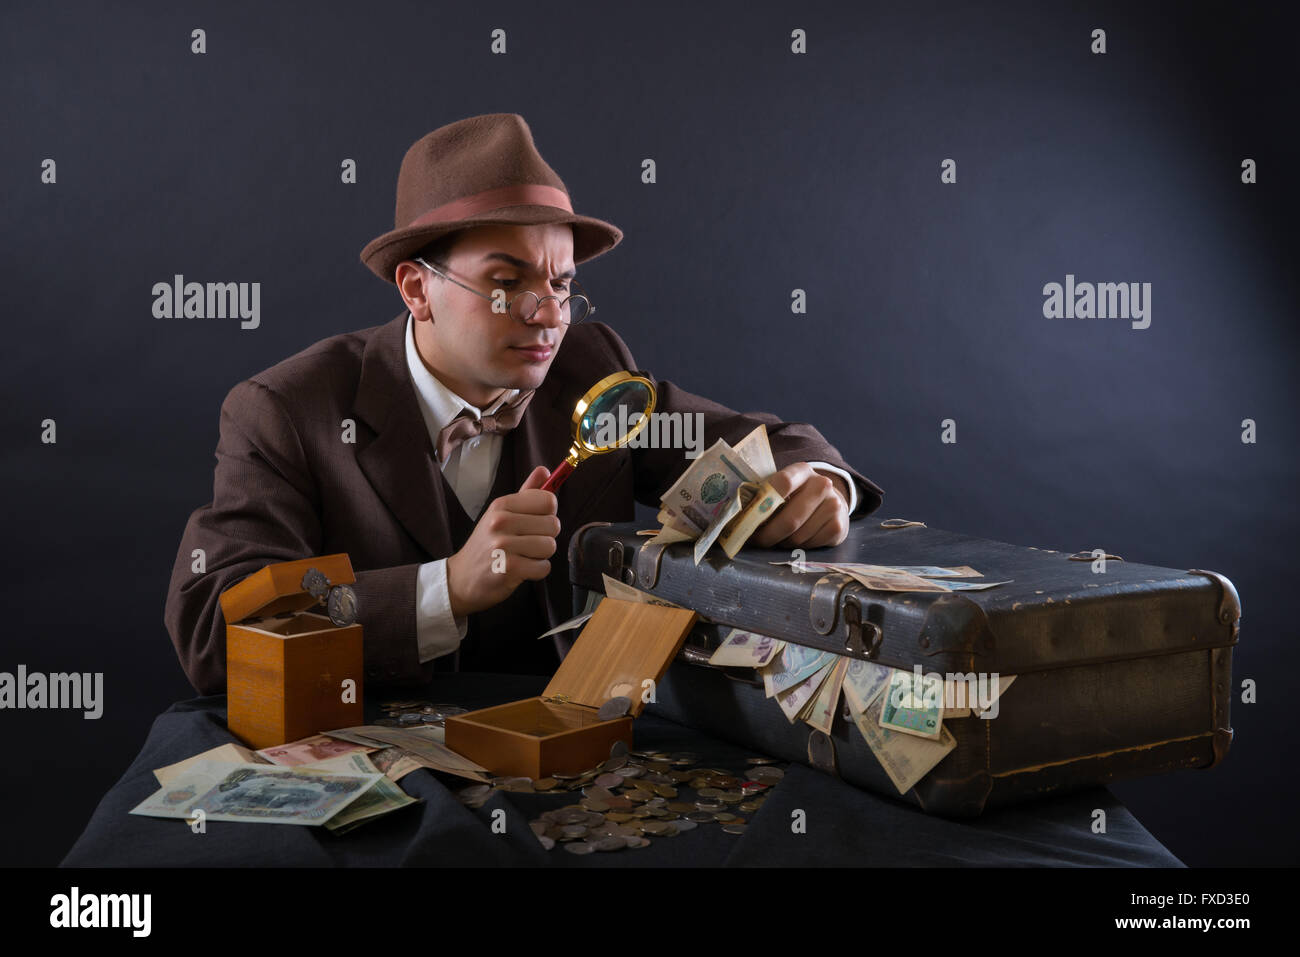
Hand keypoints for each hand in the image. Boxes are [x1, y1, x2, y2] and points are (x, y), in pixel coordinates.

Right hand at [446, 465, 559, 617]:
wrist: (461, 578)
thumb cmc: (487, 543)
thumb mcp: (501, 513)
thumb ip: (526, 493)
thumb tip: (545, 469)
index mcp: (501, 505)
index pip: (548, 500)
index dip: (548, 513)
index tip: (536, 520)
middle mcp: (501, 521)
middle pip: (553, 525)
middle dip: (545, 537)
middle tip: (526, 543)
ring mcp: (503, 545)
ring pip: (550, 546)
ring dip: (541, 555)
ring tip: (522, 555)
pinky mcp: (508, 568)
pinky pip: (543, 567)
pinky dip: (536, 571)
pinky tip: (521, 569)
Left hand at [748, 462, 850, 549]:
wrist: (830, 501)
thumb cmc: (795, 496)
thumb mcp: (780, 488)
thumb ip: (762, 495)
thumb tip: (735, 514)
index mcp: (802, 471)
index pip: (782, 482)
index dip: (765, 501)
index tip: (749, 517)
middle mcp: (822, 484)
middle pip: (791, 518)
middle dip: (769, 534)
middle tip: (755, 541)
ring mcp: (834, 505)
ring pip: (798, 536)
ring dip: (781, 543)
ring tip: (774, 539)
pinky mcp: (839, 526)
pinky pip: (810, 545)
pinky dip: (797, 548)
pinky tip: (794, 540)